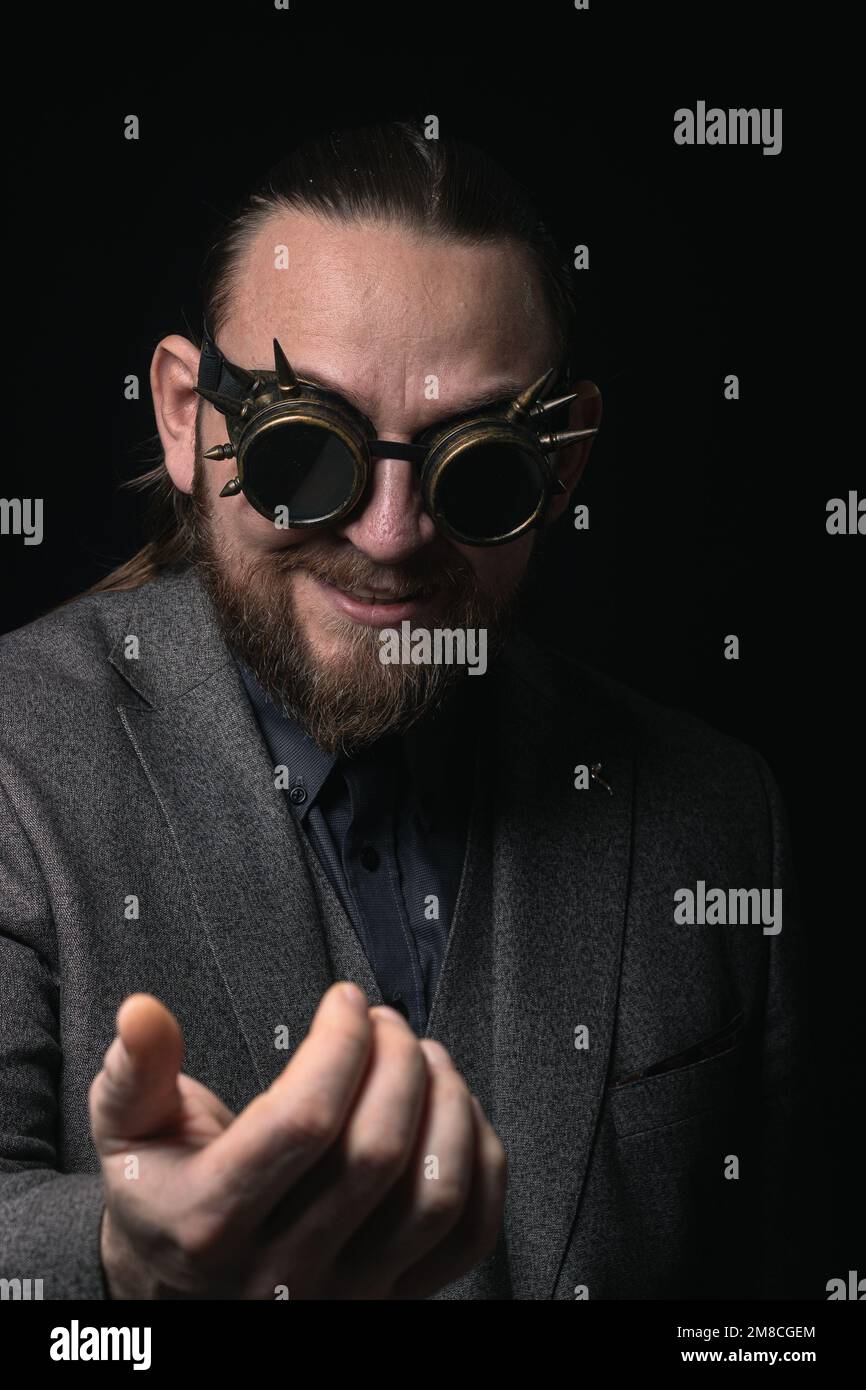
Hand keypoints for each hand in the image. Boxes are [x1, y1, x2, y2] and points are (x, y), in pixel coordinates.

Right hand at [90, 983, 505, 1297]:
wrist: (178, 1292)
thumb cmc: (160, 1195)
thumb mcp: (126, 1132)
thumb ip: (135, 1070)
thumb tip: (143, 1012)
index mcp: (210, 1223)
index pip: (304, 1122)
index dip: (339, 1043)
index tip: (343, 999)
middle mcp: (283, 1275)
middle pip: (376, 1153)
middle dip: (396, 1060)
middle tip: (386, 1020)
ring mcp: (346, 1295)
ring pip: (434, 1195)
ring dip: (447, 1104)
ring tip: (426, 1055)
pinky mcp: (393, 1301)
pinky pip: (469, 1237)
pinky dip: (481, 1164)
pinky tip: (454, 1111)